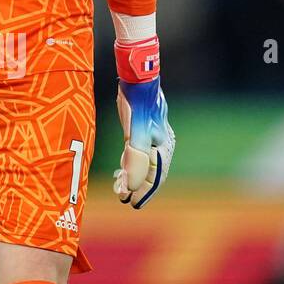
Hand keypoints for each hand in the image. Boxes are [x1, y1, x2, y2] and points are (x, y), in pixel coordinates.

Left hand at [113, 38, 174, 207]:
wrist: (138, 80)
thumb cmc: (139, 105)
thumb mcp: (136, 135)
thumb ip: (135, 161)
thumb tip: (131, 187)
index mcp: (163, 149)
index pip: (154, 178)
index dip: (143, 192)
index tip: (131, 203)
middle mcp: (161, 146)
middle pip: (151, 174)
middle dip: (138, 188)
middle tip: (124, 200)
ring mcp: (152, 139)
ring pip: (144, 165)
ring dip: (133, 179)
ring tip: (120, 190)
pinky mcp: (142, 132)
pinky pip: (138, 156)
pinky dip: (130, 166)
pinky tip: (120, 172)